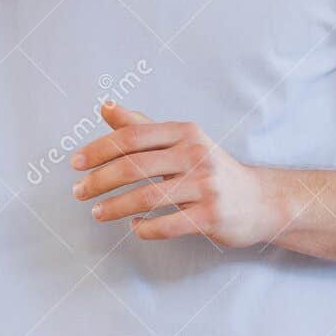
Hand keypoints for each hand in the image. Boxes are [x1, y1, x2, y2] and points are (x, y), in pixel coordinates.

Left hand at [70, 101, 276, 246]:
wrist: (261, 200)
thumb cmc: (211, 169)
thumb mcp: (182, 141)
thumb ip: (142, 126)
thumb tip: (105, 106)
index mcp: (186, 132)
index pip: (133, 136)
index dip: (99, 149)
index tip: (74, 164)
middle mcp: (197, 155)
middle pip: (134, 167)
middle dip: (99, 181)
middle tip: (78, 193)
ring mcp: (206, 186)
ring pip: (147, 198)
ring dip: (115, 207)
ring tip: (97, 213)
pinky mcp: (211, 216)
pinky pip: (167, 225)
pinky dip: (144, 228)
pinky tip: (134, 227)